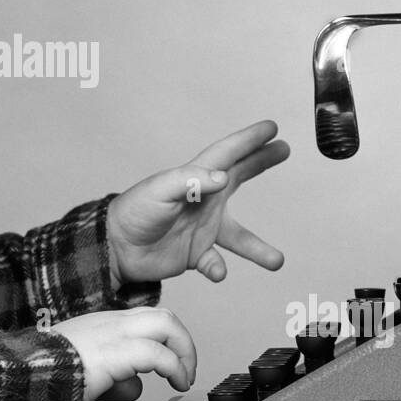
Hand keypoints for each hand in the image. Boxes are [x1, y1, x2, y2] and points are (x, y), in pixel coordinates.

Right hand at [46, 306, 196, 400]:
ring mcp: (112, 333)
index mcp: (101, 324)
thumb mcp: (87, 375)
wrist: (22, 379)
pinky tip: (176, 382)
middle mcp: (109, 322)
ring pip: (166, 324)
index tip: (173, 366)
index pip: (146, 319)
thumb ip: (115, 379)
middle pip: (162, 316)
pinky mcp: (115, 352)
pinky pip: (158, 353)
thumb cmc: (47, 379)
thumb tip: (136, 388)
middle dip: (183, 342)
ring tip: (185, 376)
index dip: (166, 340)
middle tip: (186, 369)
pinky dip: (175, 367)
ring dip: (185, 352)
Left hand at [106, 120, 288, 288]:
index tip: (271, 127)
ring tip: (277, 260)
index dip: (249, 139)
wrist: (116, 248)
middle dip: (261, 162)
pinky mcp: (195, 254)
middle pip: (239, 177)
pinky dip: (219, 268)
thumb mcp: (160, 190)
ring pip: (238, 236)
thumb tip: (225, 177)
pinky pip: (214, 262)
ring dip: (258, 248)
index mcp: (194, 179)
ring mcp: (202, 228)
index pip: (227, 153)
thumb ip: (191, 181)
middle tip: (284, 148)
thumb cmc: (134, 212)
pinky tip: (218, 272)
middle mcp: (204, 201)